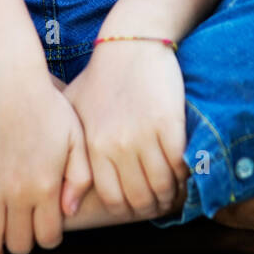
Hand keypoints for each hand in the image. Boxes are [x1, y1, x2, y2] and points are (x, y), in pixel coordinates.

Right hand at [0, 64, 92, 253]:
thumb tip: (70, 211)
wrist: (9, 79)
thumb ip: (79, 176)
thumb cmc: (47, 104)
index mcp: (48, 185)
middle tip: (20, 238)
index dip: (47, 240)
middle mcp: (20, 192)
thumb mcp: (76, 137)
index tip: (44, 232)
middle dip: (21, 245)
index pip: (48, 236)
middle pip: (19, 242)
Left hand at [61, 41, 188, 217]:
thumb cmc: (100, 79)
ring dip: (173, 193)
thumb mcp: (73, 115)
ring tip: (176, 188)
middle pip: (141, 198)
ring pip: (164, 185)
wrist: (130, 43)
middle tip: (162, 201)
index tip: (140, 205)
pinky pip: (181, 164)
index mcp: (93, 146)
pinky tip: (186, 170)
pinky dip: (187, 173)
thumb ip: (70, 158)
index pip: (114, 200)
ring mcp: (143, 134)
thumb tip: (66, 209)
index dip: (130, 210)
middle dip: (154, 206)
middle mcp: (116, 145)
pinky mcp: (169, 122)